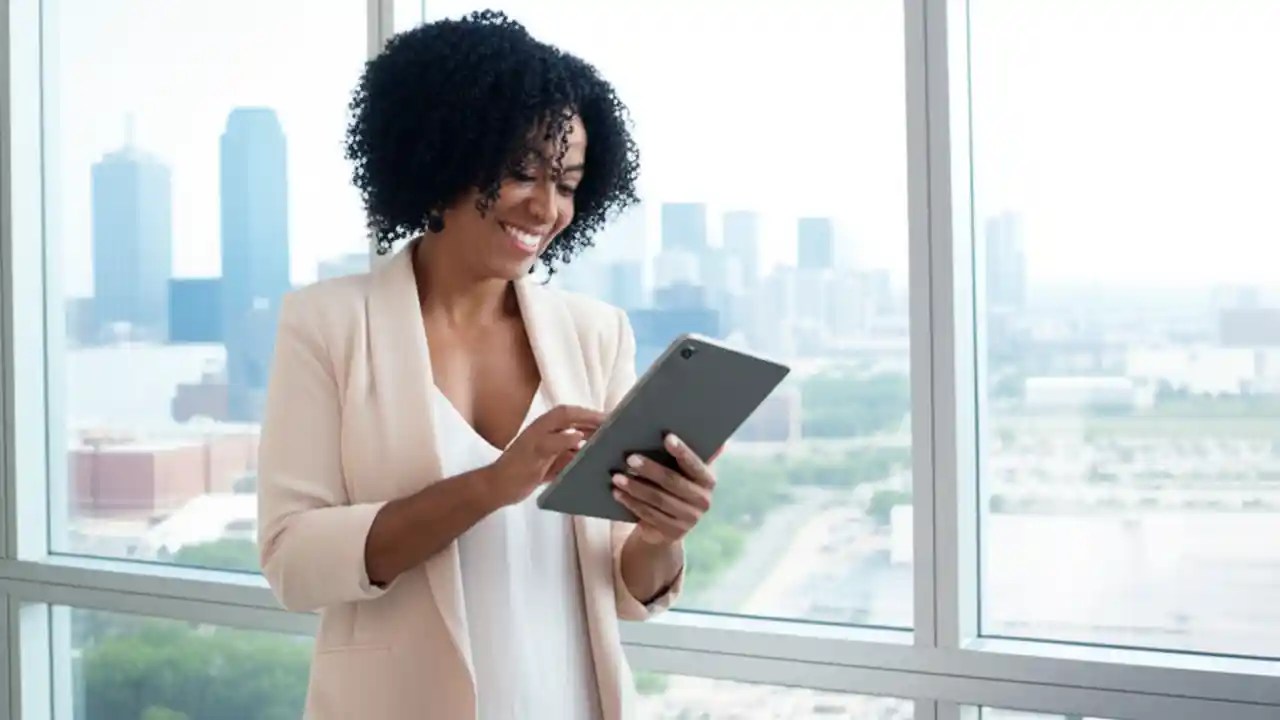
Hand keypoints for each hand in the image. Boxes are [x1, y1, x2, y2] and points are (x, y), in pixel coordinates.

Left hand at [486, 404, 604, 506]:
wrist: (498, 490)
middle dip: (593, 426)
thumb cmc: (515, 469)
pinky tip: (593, 466)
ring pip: (574, 442)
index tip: (607, 419)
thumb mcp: (536, 454)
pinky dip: (581, 460)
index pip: (569, 414)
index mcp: (543, 427)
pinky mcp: (549, 465)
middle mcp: (547, 435)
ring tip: (608, 448)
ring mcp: (549, 450)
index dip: (588, 414)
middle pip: (574, 425)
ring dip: (589, 443)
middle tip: (613, 432)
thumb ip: (557, 443)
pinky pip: (570, 459)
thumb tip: (579, 435)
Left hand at [611, 433, 718, 544]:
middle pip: (673, 482)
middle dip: (650, 469)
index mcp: (708, 480)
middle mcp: (704, 501)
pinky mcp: (673, 532)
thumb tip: (673, 423)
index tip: (667, 437)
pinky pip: (648, 515)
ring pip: (658, 499)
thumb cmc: (671, 487)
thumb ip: (680, 455)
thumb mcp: (679, 472)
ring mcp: (689, 519)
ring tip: (616, 476)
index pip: (695, 464)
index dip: (682, 451)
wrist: (667, 526)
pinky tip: (617, 493)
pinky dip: (631, 502)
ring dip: (635, 487)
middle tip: (629, 458)